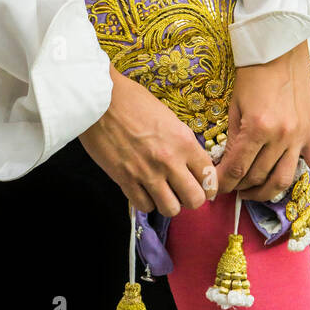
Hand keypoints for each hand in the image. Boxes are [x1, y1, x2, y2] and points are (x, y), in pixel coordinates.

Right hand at [77, 62, 217, 216]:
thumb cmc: (132, 101)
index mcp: (184, 141)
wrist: (100, 100)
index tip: (202, 185)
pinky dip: (145, 202)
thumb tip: (188, 161)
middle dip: (191, 198)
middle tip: (182, 191)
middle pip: (195, 199)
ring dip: (168, 203)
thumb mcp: (168, 116)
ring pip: (171, 209)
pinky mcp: (125, 180)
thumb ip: (181, 141)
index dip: (207, 185)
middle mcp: (169, 160)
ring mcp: (147, 172)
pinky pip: (144, 206)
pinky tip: (143, 190)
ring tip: (162, 192)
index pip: (209, 177)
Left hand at [213, 40, 309, 210]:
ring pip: (282, 178)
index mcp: (257, 128)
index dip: (223, 182)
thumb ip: (233, 139)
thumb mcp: (235, 106)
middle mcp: (280, 137)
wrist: (280, 49)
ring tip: (252, 193)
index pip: (236, 168)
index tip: (215, 187)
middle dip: (240, 187)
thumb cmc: (253, 73)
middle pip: (257, 176)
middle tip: (230, 187)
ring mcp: (298, 137)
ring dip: (265, 192)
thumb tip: (226, 165)